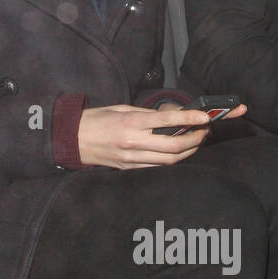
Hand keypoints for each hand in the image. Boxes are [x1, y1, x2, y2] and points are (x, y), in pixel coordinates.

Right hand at [77, 103, 244, 167]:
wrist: (73, 139)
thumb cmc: (97, 119)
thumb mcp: (122, 109)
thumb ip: (147, 114)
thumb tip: (171, 116)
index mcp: (131, 123)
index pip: (166, 121)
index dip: (189, 119)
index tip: (204, 117)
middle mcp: (133, 143)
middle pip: (173, 147)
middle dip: (194, 140)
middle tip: (204, 132)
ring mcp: (132, 159)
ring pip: (168, 161)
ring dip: (187, 152)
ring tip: (196, 142)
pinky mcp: (129, 169)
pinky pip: (157, 167)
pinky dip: (172, 161)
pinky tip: (179, 153)